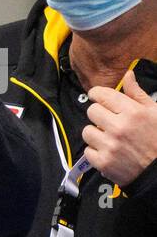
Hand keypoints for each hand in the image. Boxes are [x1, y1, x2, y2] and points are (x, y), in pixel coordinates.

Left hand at [83, 71, 156, 186]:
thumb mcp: (155, 112)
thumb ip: (137, 94)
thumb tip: (128, 74)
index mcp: (133, 112)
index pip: (102, 95)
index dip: (97, 94)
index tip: (98, 97)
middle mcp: (119, 127)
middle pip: (91, 111)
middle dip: (99, 115)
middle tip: (109, 121)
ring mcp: (109, 145)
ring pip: (87, 131)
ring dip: (96, 134)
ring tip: (110, 138)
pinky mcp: (103, 162)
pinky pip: (88, 150)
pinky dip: (96, 151)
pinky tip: (109, 151)